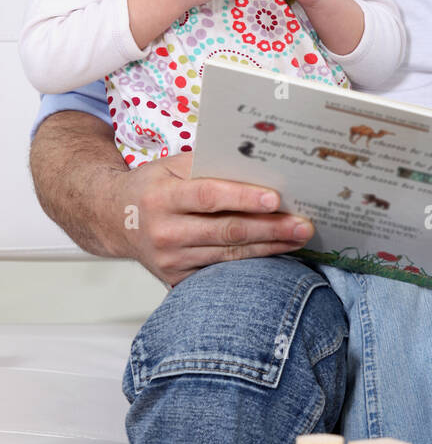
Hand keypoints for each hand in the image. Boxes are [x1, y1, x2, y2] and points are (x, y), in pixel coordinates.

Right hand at [120, 149, 316, 286]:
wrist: (115, 220)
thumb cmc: (153, 186)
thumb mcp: (172, 166)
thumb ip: (209, 165)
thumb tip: (258, 166)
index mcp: (162, 197)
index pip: (208, 196)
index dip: (243, 197)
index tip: (276, 198)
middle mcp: (164, 231)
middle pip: (226, 231)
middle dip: (270, 229)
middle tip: (303, 225)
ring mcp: (170, 260)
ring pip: (228, 256)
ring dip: (268, 248)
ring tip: (298, 239)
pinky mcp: (175, 279)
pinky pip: (219, 272)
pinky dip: (250, 265)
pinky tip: (275, 256)